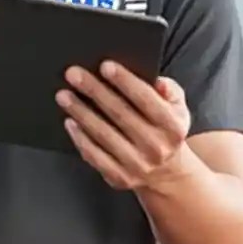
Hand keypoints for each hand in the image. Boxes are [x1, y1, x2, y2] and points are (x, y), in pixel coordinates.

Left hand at [57, 61, 191, 190]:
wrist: (166, 172)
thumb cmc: (165, 130)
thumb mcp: (178, 108)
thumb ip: (170, 90)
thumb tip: (159, 82)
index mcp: (173, 126)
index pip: (146, 99)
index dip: (125, 81)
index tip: (105, 65)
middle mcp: (157, 147)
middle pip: (120, 113)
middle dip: (94, 90)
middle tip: (73, 74)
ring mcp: (138, 165)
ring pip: (103, 134)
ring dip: (80, 112)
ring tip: (64, 95)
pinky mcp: (120, 178)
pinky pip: (94, 156)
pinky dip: (80, 138)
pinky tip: (69, 121)